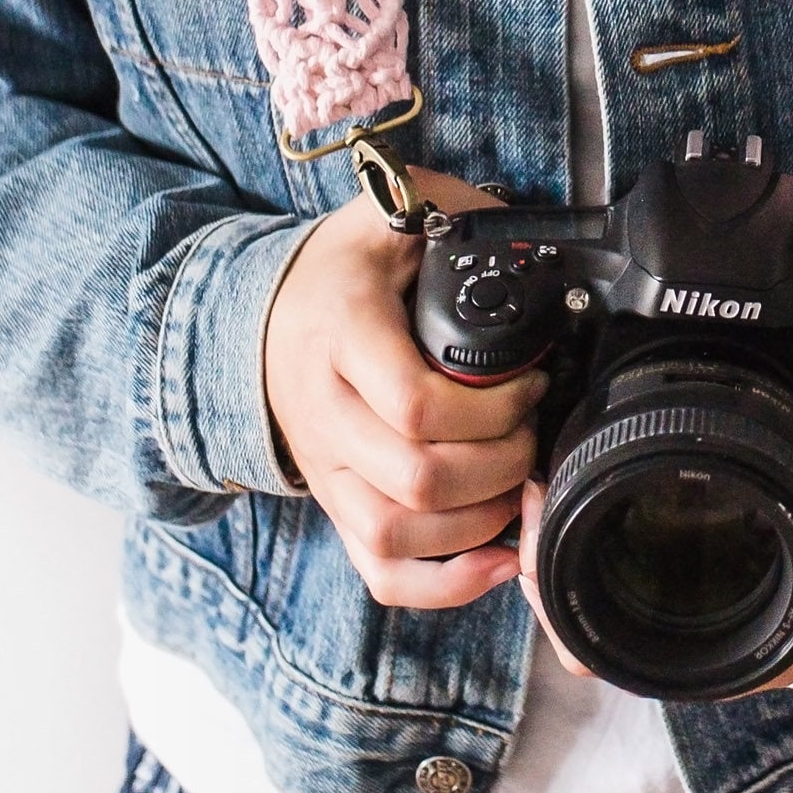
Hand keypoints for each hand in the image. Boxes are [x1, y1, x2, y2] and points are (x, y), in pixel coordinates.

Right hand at [264, 168, 542, 609]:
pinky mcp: (334, 506)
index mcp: (341, 337)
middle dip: (500, 462)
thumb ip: (448, 210)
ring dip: (479, 521)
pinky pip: (381, 572)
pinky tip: (496, 559)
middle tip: (531, 428)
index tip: (530, 381)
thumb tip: (514, 226)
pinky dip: (445, 583)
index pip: (415, 404)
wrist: (262, 318)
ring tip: (517, 481)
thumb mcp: (385, 216)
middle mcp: (325, 413)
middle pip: (418, 477)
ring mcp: (325, 469)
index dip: (492, 408)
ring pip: (399, 533)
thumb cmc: (340, 270)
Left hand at [516, 444, 792, 688]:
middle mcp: (718, 648)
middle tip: (531, 491)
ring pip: (607, 602)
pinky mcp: (709, 592)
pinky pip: (632, 576)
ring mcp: (707, 623)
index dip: (576, 610)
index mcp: (755, 651)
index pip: (639, 655)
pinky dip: (597, 538)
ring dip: (566, 548)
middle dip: (549, 565)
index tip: (544, 544)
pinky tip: (579, 490)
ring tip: (542, 481)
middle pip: (599, 626)